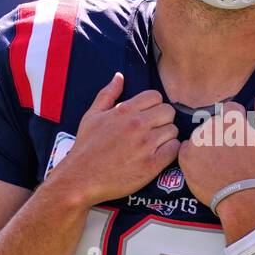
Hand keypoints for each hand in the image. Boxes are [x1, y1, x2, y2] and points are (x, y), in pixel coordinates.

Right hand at [49, 72, 180, 206]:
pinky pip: (174, 150)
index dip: (154, 105)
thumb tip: (119, 76)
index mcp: (124, 111)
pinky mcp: (152, 164)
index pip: (156, 96)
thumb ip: (107, 94)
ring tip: (155, 144)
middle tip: (154, 130)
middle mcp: (137, 125)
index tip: (148, 116)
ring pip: (173, 130)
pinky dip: (170, 152)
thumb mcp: (91, 116)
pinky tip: (159, 155)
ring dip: (167, 137)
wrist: (80, 178)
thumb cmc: (85, 148)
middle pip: (168, 112)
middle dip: (163, 119)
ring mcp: (146, 145)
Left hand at [178, 92, 254, 209]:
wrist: (241, 198)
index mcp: (231, 118)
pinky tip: (206, 166)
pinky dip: (194, 155)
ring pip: (201, 134)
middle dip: (221, 133)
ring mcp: (197, 140)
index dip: (238, 124)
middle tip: (230, 154)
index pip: (231, 109)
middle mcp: (211, 125)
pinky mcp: (185, 156)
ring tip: (218, 162)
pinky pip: (186, 148)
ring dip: (207, 143)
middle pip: (214, 122)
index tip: (240, 140)